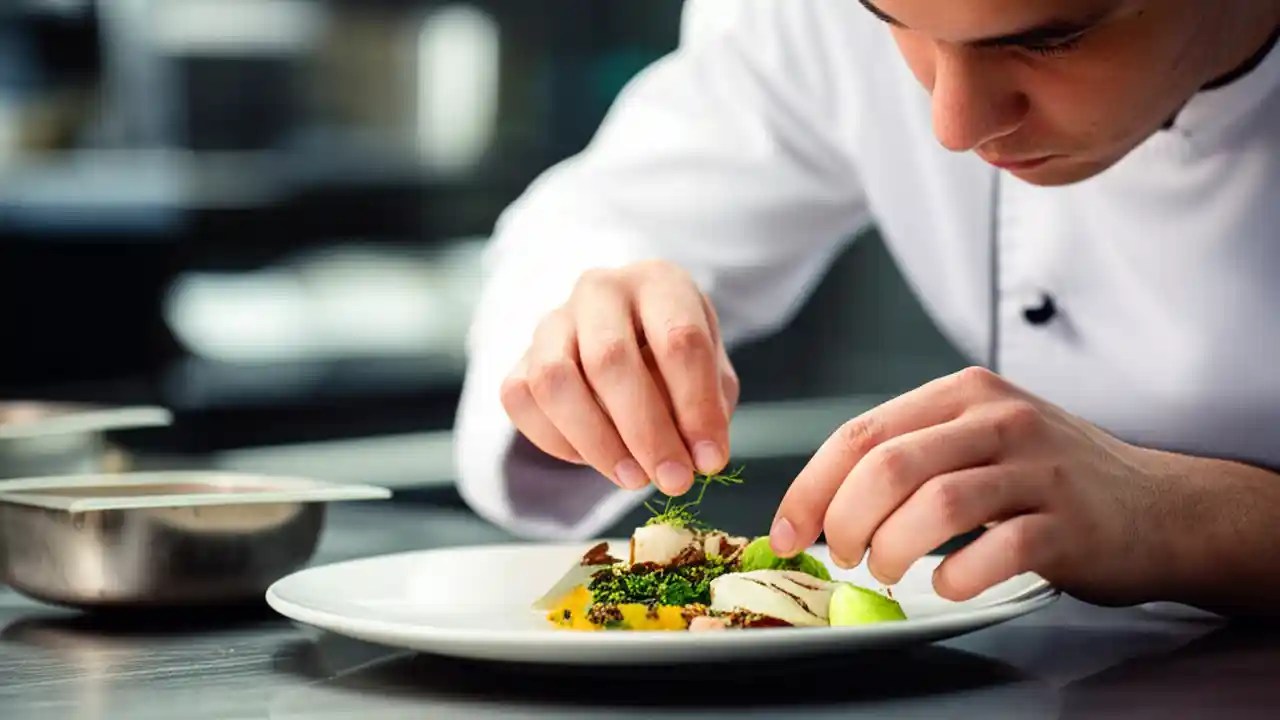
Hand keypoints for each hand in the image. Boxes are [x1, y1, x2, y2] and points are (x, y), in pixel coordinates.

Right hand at [500, 260, 739, 494]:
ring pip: (554, 380)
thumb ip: (709, 407)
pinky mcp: (521, 356)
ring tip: (634, 478)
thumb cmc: (674, 356)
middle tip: (672, 480)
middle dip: (646, 432)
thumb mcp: (710, 370)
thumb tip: (698, 457)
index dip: (696, 407)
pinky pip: (521, 399)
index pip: (678, 340)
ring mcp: (553, 320)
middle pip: (610, 360)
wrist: (626, 334)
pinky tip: (593, 459)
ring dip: (597, 442)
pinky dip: (556, 441)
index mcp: (659, 283)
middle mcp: (600, 290)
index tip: (709, 461)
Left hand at [769, 366, 1185, 605]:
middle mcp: (998, 420)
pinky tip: (947, 584)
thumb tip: (823, 504)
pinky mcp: (1069, 522)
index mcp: (962, 394)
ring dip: (890, 549)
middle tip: (842, 556)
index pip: (861, 434)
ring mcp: (1037, 469)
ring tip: (884, 570)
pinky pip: (995, 550)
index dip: (811, 487)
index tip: (788, 530)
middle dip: (844, 520)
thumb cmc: (1051, 478)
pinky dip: (955, 575)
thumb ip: (912, 454)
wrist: (1160, 507)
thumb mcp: (979, 438)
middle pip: (889, 467)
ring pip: (934, 505)